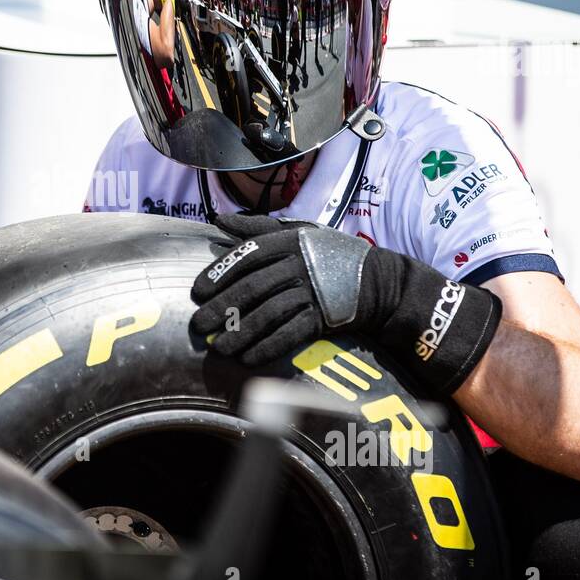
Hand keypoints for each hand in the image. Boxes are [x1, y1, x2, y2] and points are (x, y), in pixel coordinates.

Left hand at [191, 217, 502, 394]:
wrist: (381, 281)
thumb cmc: (332, 253)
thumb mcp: (300, 232)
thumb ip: (259, 228)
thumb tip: (219, 221)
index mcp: (289, 242)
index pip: (248, 256)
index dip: (220, 273)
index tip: (198, 291)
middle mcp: (299, 264)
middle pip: (252, 287)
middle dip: (222, 308)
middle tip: (199, 324)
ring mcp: (313, 291)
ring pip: (269, 313)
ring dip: (242, 333)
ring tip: (221, 348)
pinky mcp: (326, 315)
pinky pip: (292, 333)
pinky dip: (269, 346)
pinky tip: (250, 358)